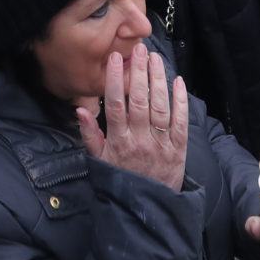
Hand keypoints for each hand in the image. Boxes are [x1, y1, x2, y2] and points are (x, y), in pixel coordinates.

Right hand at [76, 49, 188, 191]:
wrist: (147, 209)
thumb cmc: (121, 180)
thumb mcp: (100, 160)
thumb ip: (89, 134)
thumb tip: (79, 110)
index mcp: (118, 142)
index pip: (115, 105)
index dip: (114, 80)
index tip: (115, 59)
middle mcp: (139, 141)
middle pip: (139, 100)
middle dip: (139, 72)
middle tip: (139, 50)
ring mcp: (160, 145)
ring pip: (160, 107)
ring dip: (158, 80)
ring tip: (155, 59)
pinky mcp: (179, 150)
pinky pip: (180, 122)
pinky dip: (180, 101)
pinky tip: (177, 82)